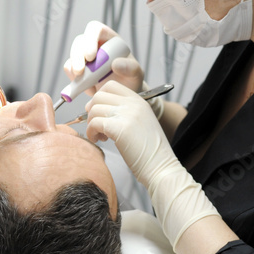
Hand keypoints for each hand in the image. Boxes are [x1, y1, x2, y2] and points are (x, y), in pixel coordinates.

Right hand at [64, 20, 144, 95]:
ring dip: (75, 70)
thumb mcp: (136, 74)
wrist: (121, 93)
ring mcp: (84, 56)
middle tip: (80, 72)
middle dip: (77, 57)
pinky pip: (69, 69)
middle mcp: (94, 44)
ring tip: (87, 85)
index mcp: (109, 38)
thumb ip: (130, 68)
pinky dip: (74, 79)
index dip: (90, 39)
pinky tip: (88, 89)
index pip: (96, 29)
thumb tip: (116, 64)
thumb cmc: (130, 79)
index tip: (91, 57)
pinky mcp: (77, 68)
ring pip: (72, 56)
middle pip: (80, 42)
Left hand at [86, 82, 217, 248]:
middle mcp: (133, 103)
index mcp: (139, 100)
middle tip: (98, 126)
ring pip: (94, 109)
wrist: (162, 168)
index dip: (100, 98)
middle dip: (92, 110)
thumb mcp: (141, 123)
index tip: (100, 113)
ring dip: (92, 123)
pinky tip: (99, 141)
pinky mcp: (119, 128)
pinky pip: (94, 123)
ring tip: (100, 136)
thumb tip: (98, 108)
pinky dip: (92, 132)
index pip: (110, 85)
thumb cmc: (149, 152)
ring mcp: (127, 114)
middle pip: (99, 95)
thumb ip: (125, 112)